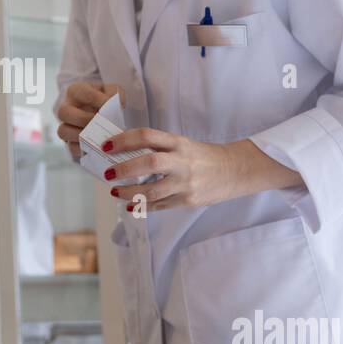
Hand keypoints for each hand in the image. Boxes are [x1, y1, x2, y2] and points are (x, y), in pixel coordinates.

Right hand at [56, 81, 124, 158]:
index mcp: (76, 91)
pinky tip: (97, 146)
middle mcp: (66, 107)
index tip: (107, 104)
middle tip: (99, 122)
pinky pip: (71, 147)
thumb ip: (115, 95)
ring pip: (62, 131)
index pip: (79, 92)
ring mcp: (66, 126)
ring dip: (81, 135)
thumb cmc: (109, 101)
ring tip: (98, 136)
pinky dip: (84, 148)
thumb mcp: (114, 92)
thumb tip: (109, 108)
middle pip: (62, 112)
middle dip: (82, 118)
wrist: (109, 115)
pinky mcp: (70, 142)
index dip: (95, 99)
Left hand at [102, 128, 244, 211]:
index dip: (124, 140)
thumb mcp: (183, 144)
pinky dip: (143, 207)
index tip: (107, 146)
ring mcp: (186, 183)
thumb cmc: (203, 156)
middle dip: (125, 169)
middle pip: (149, 163)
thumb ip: (159, 148)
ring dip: (129, 193)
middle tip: (108, 174)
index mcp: (178, 142)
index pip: (147, 136)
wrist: (235, 171)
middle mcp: (182, 161)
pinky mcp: (188, 201)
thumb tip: (125, 154)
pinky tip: (131, 206)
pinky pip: (160, 205)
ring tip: (115, 192)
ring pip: (152, 191)